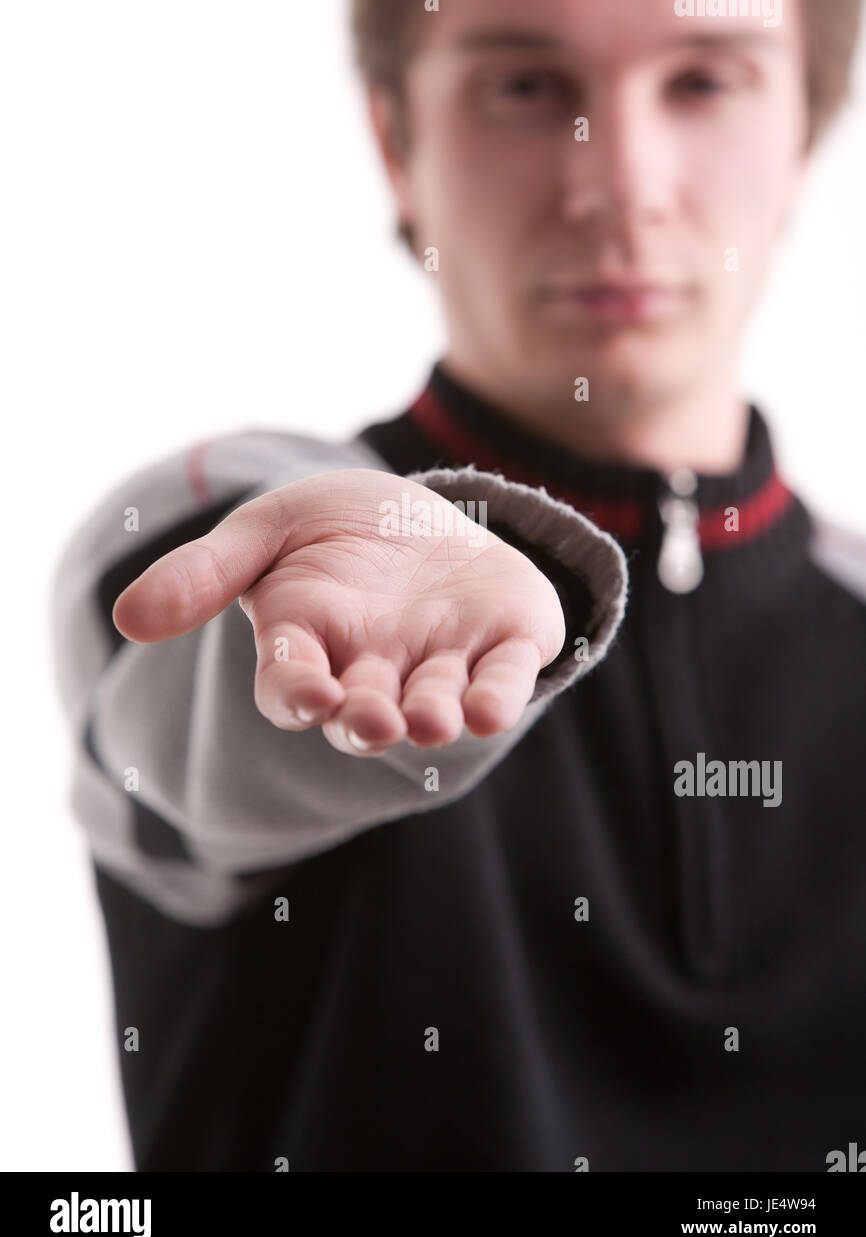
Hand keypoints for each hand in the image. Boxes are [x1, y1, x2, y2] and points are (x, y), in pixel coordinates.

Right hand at [112, 469, 565, 755]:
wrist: (418, 512)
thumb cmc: (332, 529)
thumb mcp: (266, 531)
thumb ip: (205, 573)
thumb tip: (127, 618)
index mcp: (311, 644)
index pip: (293, 684)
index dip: (298, 692)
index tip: (307, 695)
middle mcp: (374, 667)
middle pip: (362, 711)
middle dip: (366, 720)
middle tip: (371, 723)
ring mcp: (440, 659)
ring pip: (435, 702)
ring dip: (434, 715)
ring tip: (432, 722)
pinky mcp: (504, 642)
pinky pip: (503, 677)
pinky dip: (499, 695)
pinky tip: (491, 709)